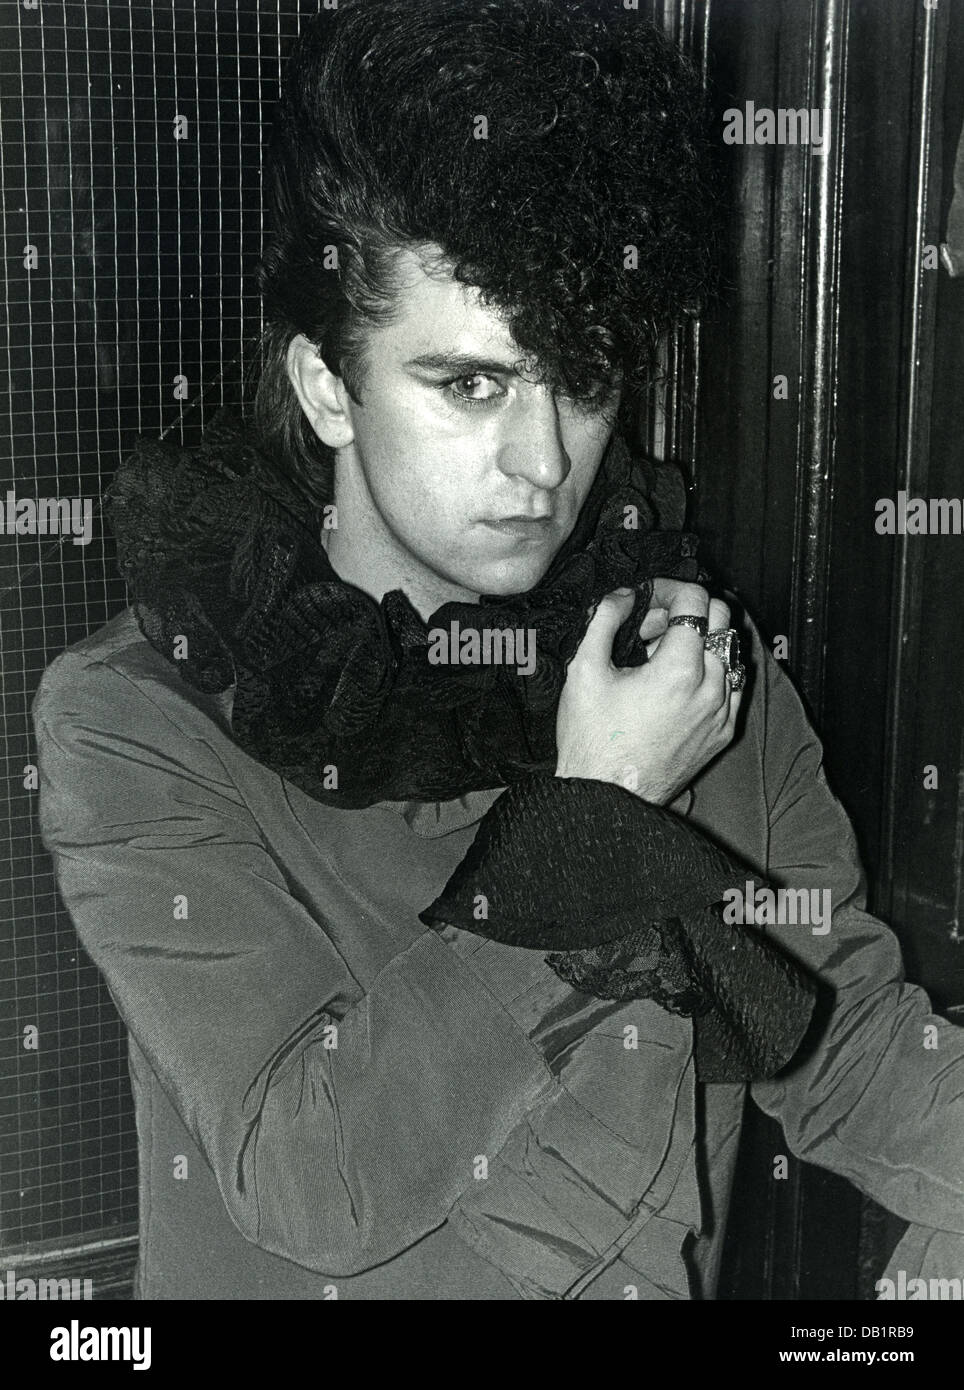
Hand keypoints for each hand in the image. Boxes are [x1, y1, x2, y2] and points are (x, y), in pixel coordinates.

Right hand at [554, 578, 742, 805]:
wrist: (607, 797)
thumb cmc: (591, 740)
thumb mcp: (584, 670)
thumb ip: (605, 619)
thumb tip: (623, 595)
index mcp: (679, 669)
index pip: (694, 599)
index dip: (667, 587)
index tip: (645, 598)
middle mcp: (711, 687)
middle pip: (721, 615)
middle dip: (686, 609)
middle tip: (650, 627)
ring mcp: (723, 711)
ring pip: (730, 647)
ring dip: (700, 638)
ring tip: (661, 657)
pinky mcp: (724, 731)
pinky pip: (733, 682)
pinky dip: (712, 668)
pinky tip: (679, 681)